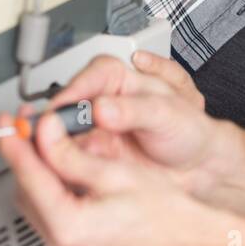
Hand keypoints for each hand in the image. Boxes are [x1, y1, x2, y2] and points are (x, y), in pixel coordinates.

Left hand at [0, 107, 244, 245]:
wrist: (189, 242)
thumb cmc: (166, 214)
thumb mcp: (117, 173)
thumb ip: (72, 154)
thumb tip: (46, 133)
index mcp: (69, 226)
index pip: (29, 175)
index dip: (16, 143)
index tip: (9, 122)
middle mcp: (61, 244)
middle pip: (26, 188)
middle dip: (25, 153)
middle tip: (27, 124)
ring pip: (36, 200)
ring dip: (37, 168)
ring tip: (45, 139)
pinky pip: (49, 212)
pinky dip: (50, 185)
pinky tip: (62, 166)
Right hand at [33, 50, 241, 200]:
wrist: (201, 169)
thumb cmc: (192, 132)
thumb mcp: (167, 115)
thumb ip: (134, 110)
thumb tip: (101, 108)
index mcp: (123, 79)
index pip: (90, 76)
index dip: (72, 91)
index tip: (59, 109)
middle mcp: (104, 102)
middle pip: (68, 105)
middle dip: (54, 120)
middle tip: (43, 135)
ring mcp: (96, 131)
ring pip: (64, 132)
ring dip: (53, 142)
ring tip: (48, 153)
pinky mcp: (93, 156)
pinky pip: (70, 156)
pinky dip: (63, 162)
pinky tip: (61, 169)